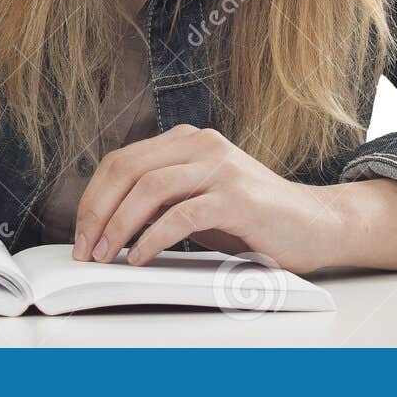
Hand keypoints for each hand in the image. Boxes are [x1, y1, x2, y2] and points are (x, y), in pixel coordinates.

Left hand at [71, 124, 358, 274]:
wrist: (315, 224)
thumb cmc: (252, 218)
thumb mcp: (198, 199)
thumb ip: (161, 199)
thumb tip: (105, 224)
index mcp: (187, 139)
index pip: (121, 160)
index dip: (93, 197)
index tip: (81, 232)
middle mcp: (201, 144)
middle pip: (127, 169)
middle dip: (97, 212)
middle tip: (86, 249)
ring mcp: (220, 167)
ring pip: (149, 188)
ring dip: (118, 226)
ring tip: (107, 256)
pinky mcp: (237, 197)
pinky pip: (181, 214)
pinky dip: (152, 238)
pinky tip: (140, 258)